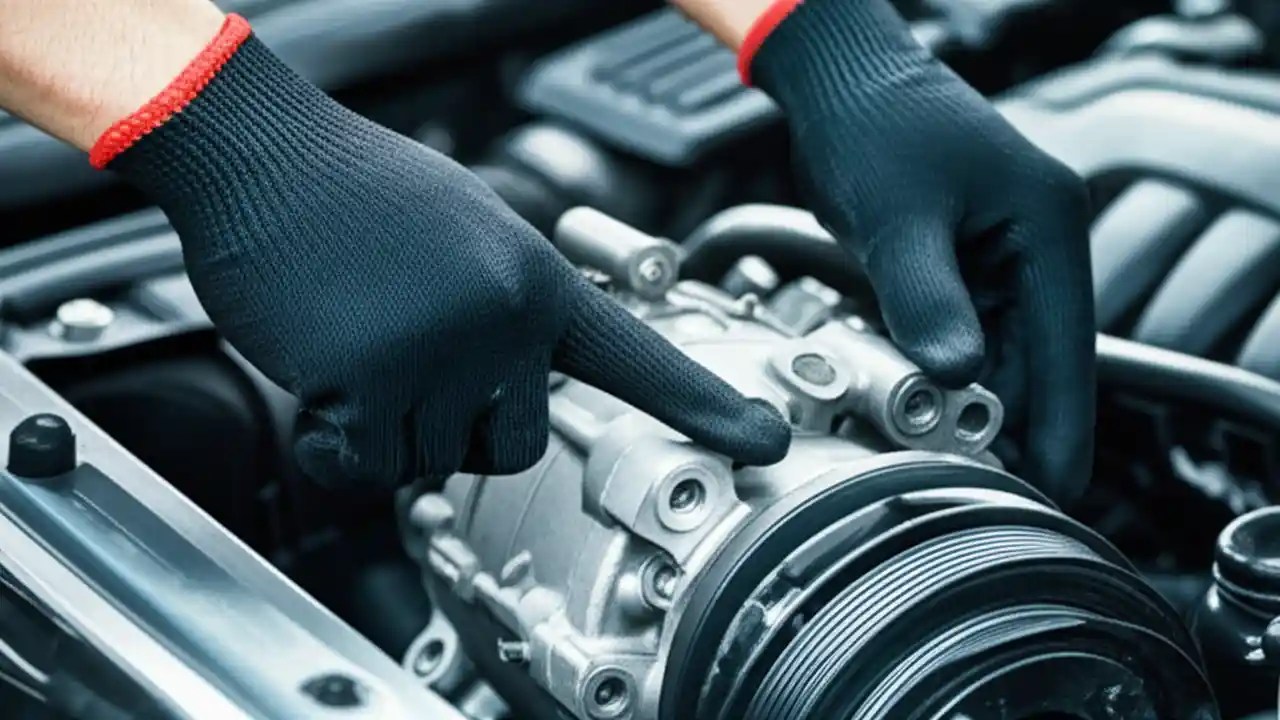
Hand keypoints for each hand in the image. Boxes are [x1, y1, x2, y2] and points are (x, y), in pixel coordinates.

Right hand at [103, 30, 789, 486]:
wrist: (261, 152)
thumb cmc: (352, 195)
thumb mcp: (463, 234)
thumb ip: (505, 312)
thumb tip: (512, 392)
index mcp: (535, 278)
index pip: (631, 356)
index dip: (701, 406)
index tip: (764, 441)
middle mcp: (503, 316)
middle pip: (514, 449)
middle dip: (459, 435)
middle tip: (409, 372)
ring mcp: (441, 347)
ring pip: (431, 465)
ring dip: (386, 430)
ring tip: (357, 346)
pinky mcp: (372, 375)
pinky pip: (362, 465)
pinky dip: (333, 442)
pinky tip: (320, 370)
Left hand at [751, 0, 1094, 503]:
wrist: (837, 86)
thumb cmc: (876, 126)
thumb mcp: (900, 218)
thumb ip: (927, 298)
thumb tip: (957, 378)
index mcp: (1048, 230)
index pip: (1067, 349)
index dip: (1061, 425)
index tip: (1056, 490)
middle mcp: (1033, 249)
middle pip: (1032, 362)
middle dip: (1005, 424)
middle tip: (974, 486)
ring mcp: (994, 259)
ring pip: (991, 356)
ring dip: (965, 404)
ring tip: (937, 460)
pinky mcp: (953, 267)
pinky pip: (954, 336)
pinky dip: (934, 373)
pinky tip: (910, 410)